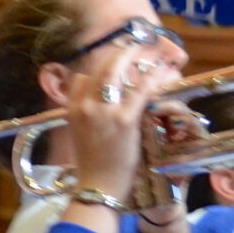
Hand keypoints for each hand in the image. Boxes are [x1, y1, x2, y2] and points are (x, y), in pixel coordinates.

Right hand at [66, 43, 178, 199]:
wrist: (96, 188)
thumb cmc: (91, 167)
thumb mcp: (79, 136)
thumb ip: (85, 117)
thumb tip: (97, 106)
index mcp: (72, 109)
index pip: (82, 79)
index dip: (99, 71)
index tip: (114, 66)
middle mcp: (85, 105)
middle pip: (101, 68)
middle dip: (118, 53)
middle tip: (133, 44)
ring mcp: (104, 111)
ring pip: (118, 72)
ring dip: (133, 57)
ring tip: (145, 48)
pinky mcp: (124, 119)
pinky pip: (140, 90)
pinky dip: (151, 78)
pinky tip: (161, 71)